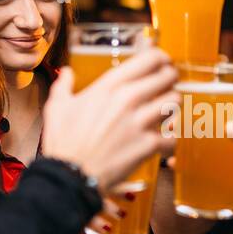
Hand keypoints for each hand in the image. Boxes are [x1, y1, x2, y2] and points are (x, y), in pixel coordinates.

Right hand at [42, 47, 178, 191]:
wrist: (72, 175)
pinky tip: (161, 143)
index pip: (150, 59)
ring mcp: (141, 122)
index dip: (161, 58)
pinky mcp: (149, 145)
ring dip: (172, 107)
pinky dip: (168, 140)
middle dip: (171, 79)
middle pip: (168, 76)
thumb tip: (66, 73)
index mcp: (110, 86)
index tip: (162, 62)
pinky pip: (171, 136)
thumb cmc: (63, 142)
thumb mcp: (57, 107)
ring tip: (165, 112)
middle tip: (168, 84)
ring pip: (175, 102)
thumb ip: (64, 85)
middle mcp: (129, 99)